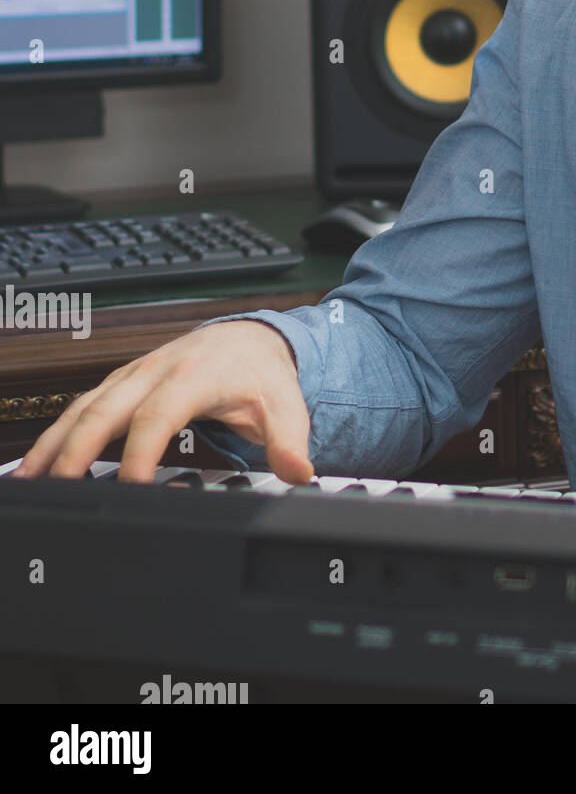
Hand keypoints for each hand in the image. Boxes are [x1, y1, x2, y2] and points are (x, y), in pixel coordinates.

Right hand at [12, 319, 312, 484]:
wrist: (252, 337)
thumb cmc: (262, 373)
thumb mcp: (284, 404)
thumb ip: (289, 441)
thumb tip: (299, 472)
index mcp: (195, 376)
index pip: (159, 415)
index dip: (140, 451)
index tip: (127, 486)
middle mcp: (157, 370)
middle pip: (107, 408)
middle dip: (77, 447)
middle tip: (56, 487)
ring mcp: (134, 375)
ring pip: (85, 406)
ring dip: (55, 442)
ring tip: (28, 481)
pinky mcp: (122, 383)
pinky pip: (82, 406)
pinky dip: (57, 433)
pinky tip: (38, 464)